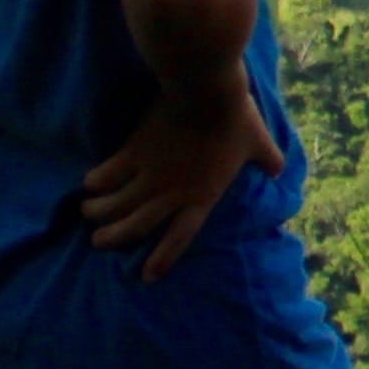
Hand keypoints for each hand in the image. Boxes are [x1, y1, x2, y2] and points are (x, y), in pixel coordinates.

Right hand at [79, 70, 284, 278]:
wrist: (206, 92)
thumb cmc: (235, 119)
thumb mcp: (259, 144)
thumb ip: (269, 161)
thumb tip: (280, 170)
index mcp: (201, 197)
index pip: (179, 237)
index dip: (162, 258)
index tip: (146, 276)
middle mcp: (171, 194)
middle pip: (137, 225)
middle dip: (115, 237)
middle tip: (98, 241)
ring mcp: (149, 174)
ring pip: (116, 203)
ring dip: (99, 212)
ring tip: (88, 213)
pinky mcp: (134, 151)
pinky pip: (108, 173)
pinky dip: (96, 181)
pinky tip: (88, 184)